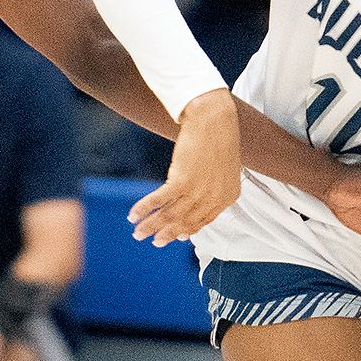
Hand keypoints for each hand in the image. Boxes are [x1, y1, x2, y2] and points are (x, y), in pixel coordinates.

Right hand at [129, 88, 241, 245]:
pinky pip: (159, 200)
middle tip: (153, 242)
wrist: (213, 119)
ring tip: (137, 233)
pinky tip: (133, 216)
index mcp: (228, 196)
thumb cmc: (219, 137)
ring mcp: (199, 191)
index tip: (177, 236)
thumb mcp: (224, 166)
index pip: (204, 220)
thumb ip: (215, 185)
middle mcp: (214, 198)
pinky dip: (144, 209)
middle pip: (185, 222)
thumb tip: (198, 197)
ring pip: (170, 215)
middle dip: (166, 234)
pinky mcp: (182, 181)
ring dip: (150, 226)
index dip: (188, 230)